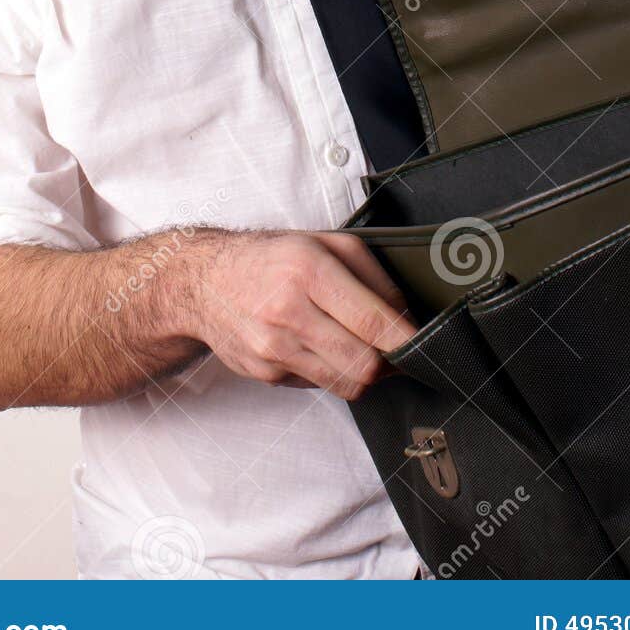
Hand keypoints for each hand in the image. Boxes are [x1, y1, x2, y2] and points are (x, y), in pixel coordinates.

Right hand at [190, 229, 417, 398]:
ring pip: (345, 384)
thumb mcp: (326, 243)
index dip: (407, 340)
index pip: (372, 323)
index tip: (425, 344)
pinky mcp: (265, 373)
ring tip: (365, 351)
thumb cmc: (272, 257)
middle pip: (363, 365)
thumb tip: (407, 316)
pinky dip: (331, 372)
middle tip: (396, 350)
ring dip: (365, 373)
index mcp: (308, 271)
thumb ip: (373, 276)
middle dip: (389, 363)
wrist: (204, 280)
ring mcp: (273, 348)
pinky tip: (322, 348)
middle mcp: (288, 312)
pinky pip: (318, 385)